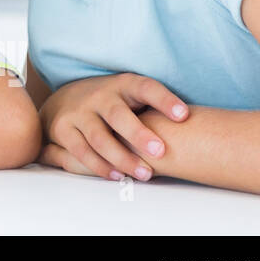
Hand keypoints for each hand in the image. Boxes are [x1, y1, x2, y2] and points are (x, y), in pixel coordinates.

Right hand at [37, 73, 187, 180]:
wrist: (64, 99)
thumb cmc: (110, 103)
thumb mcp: (131, 96)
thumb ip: (154, 108)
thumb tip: (196, 128)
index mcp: (122, 85)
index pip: (145, 88)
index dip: (164, 100)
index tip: (183, 115)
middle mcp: (99, 97)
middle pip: (118, 115)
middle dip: (139, 134)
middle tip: (160, 152)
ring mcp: (79, 113)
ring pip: (100, 138)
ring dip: (122, 158)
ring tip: (144, 173)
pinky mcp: (63, 129)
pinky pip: (81, 151)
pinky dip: (99, 165)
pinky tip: (116, 175)